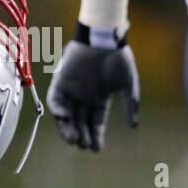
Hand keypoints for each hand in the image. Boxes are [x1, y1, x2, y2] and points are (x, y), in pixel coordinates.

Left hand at [46, 31, 140, 150]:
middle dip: (80, 134)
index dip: (95, 135)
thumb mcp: (128, 85)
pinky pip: (55, 97)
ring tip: (73, 139)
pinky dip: (58, 109)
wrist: (105, 38)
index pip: (95, 122)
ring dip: (67, 127)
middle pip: (79, 121)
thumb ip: (129, 105)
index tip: (96, 149)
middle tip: (82, 146)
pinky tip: (65, 118)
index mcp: (98, 98)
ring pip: (66, 113)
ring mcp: (71, 88)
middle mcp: (83, 96)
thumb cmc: (118, 59)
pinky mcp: (60, 79)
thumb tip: (133, 127)